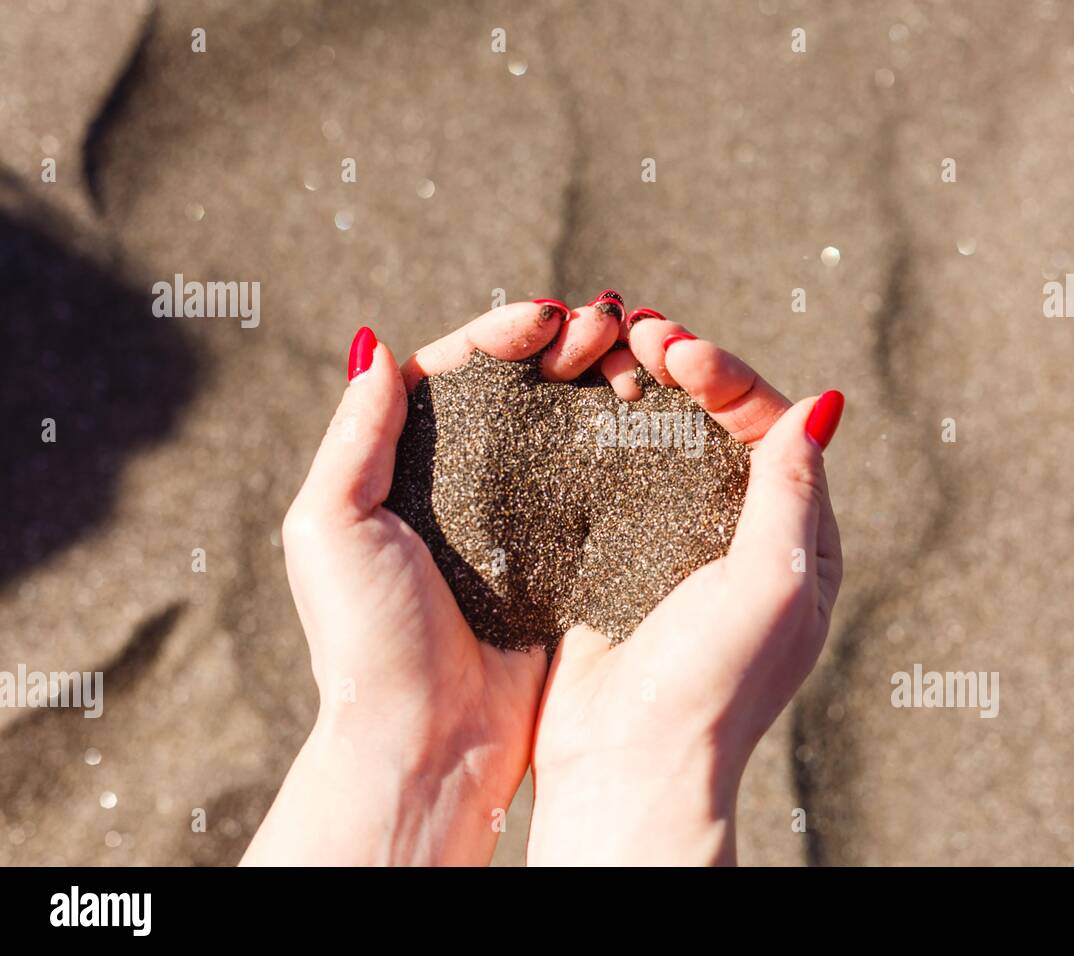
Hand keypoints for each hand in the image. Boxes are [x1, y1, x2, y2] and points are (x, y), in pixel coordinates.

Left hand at [243, 299, 608, 864]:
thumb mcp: (331, 529)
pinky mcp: (564, 558)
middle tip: (608, 327)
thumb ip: (354, 437)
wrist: (426, 742)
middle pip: (521, 388)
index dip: (501, 332)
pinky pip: (598, 486)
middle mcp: (465, 484)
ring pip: (566, 426)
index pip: (457, 371)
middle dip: (565, 345)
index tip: (546, 319)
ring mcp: (520, 519)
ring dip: (600, 383)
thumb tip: (374, 345)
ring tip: (637, 360)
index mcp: (404, 466)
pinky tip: (653, 418)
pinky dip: (624, 445)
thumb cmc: (368, 639)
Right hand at [527, 319, 843, 864]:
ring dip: (643, 392)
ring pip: (670, 443)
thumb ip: (793, 492)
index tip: (678, 349)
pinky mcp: (626, 558)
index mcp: (799, 542)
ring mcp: (683, 546)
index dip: (729, 377)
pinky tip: (578, 403)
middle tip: (638, 331)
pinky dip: (605, 434)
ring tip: (606, 351)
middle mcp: (746, 537)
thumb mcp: (772, 583)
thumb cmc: (712, 683)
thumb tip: (825, 403)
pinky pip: (622, 478)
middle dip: (685, 370)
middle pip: (722, 425)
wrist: (630, 763)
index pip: (774, 427)